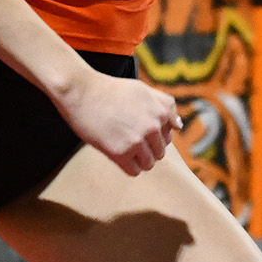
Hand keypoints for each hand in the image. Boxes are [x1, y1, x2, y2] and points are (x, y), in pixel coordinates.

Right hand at [61, 70, 180, 175]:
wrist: (81, 91)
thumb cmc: (110, 90)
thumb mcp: (143, 90)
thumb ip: (165, 105)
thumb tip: (179, 125)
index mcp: (160, 112)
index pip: (167, 137)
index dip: (152, 136)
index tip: (136, 129)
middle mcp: (152, 127)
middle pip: (159, 153)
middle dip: (146, 149)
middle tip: (127, 138)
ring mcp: (137, 141)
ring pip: (149, 164)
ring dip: (138, 160)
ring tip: (123, 147)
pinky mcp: (120, 152)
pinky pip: (134, 171)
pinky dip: (128, 166)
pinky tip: (117, 154)